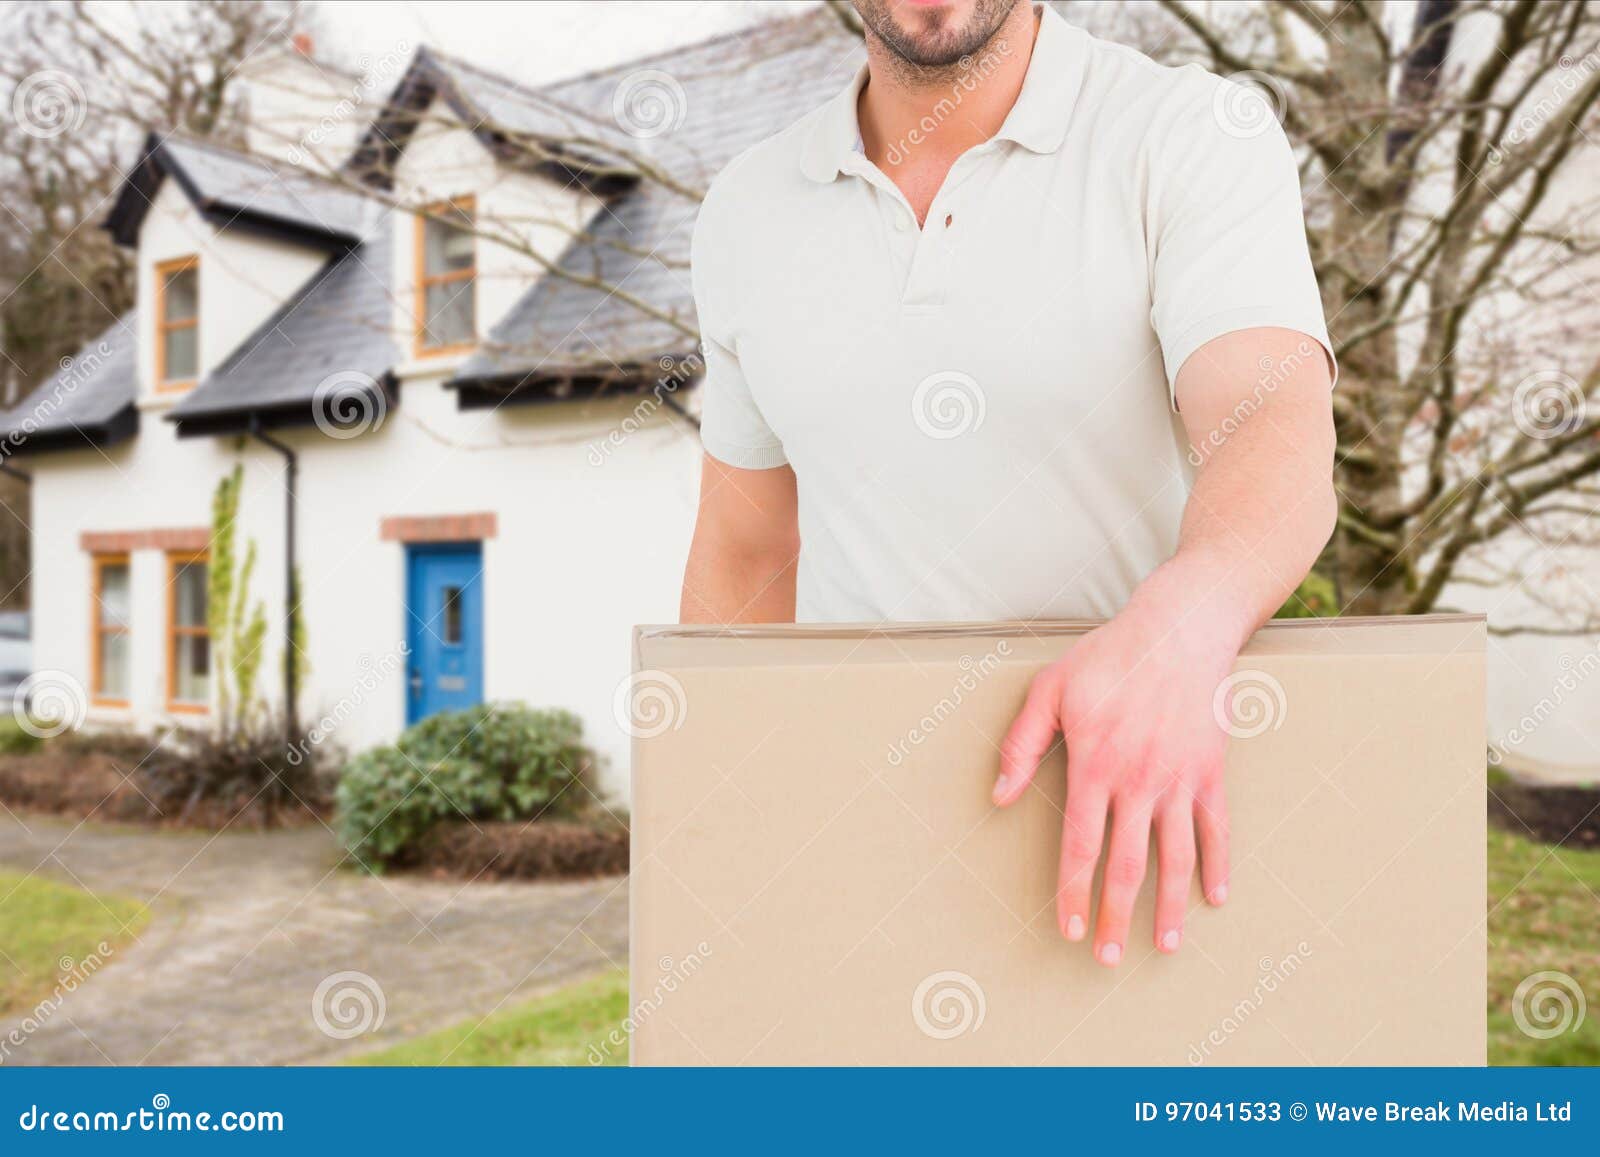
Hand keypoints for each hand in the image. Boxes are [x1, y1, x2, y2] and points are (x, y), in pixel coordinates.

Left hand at [992, 558, 1250, 965]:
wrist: (1179, 629)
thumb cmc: (1107, 657)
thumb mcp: (1049, 690)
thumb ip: (1021, 745)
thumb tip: (997, 797)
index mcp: (1094, 765)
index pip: (1081, 845)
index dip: (1074, 892)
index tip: (1069, 929)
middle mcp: (1139, 780)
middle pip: (1128, 864)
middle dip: (1117, 916)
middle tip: (1109, 958)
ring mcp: (1180, 778)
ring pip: (1175, 857)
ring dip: (1169, 906)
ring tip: (1163, 945)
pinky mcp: (1210, 771)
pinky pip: (1217, 829)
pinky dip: (1217, 865)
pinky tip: (1214, 899)